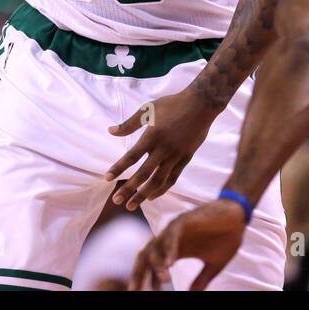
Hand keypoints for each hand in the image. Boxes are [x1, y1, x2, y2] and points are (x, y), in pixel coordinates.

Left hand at [105, 89, 217, 210]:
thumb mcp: (148, 109)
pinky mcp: (186, 158)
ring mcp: (176, 155)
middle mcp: (164, 149)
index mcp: (152, 135)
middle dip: (129, 188)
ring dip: (144, 194)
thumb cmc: (172, 104)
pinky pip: (173, 178)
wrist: (202, 104)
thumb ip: (129, 124)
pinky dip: (162, 188)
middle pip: (144, 173)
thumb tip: (110, 131)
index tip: (107, 178)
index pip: (132, 156)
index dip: (119, 168)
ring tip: (132, 205)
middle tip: (116, 200)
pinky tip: (151, 196)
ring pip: (158, 180)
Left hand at [129, 199, 246, 290]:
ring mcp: (175, 229)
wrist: (239, 217)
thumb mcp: (213, 265)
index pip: (151, 267)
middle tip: (133, 291)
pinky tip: (170, 263)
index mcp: (173, 250)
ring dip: (157, 264)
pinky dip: (169, 249)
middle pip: (145, 257)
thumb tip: (191, 294)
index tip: (141, 295)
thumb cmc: (226, 238)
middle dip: (138, 274)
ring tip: (163, 280)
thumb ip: (200, 280)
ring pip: (156, 247)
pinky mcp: (184, 220)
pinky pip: (172, 236)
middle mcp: (169, 240)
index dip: (146, 282)